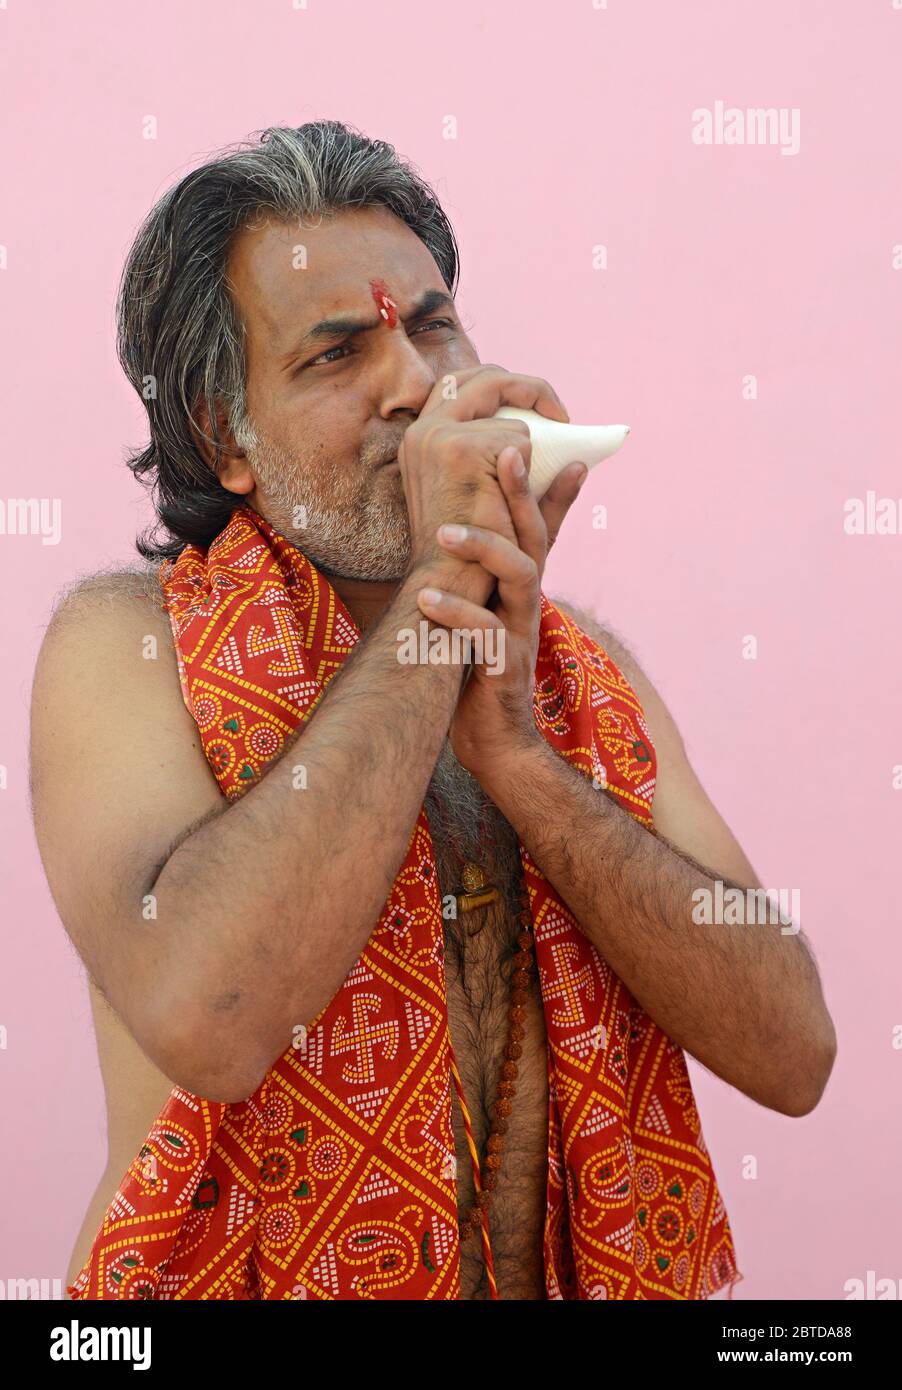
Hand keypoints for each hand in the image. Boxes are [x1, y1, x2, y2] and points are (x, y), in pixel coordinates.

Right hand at [399, 363, 569, 606]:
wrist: (454, 587)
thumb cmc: (479, 560)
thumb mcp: (509, 515)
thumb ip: (537, 487)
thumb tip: (582, 464)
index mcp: (423, 441)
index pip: (460, 386)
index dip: (502, 386)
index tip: (540, 412)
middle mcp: (422, 432)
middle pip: (481, 378)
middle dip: (527, 388)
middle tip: (560, 415)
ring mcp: (437, 437)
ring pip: (510, 419)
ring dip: (527, 456)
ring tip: (508, 498)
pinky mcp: (459, 450)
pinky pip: (521, 442)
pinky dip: (526, 474)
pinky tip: (502, 506)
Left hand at [415, 444, 587, 776]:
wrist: (490, 733)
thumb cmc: (480, 660)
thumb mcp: (487, 602)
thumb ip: (487, 562)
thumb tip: (469, 521)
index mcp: (522, 579)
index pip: (538, 520)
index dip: (542, 479)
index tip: (536, 435)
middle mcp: (528, 597)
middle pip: (536, 533)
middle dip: (523, 490)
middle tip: (505, 449)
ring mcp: (520, 629)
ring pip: (519, 574)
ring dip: (485, 547)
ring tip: (444, 532)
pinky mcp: (504, 665)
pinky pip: (487, 633)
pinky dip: (458, 615)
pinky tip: (425, 603)